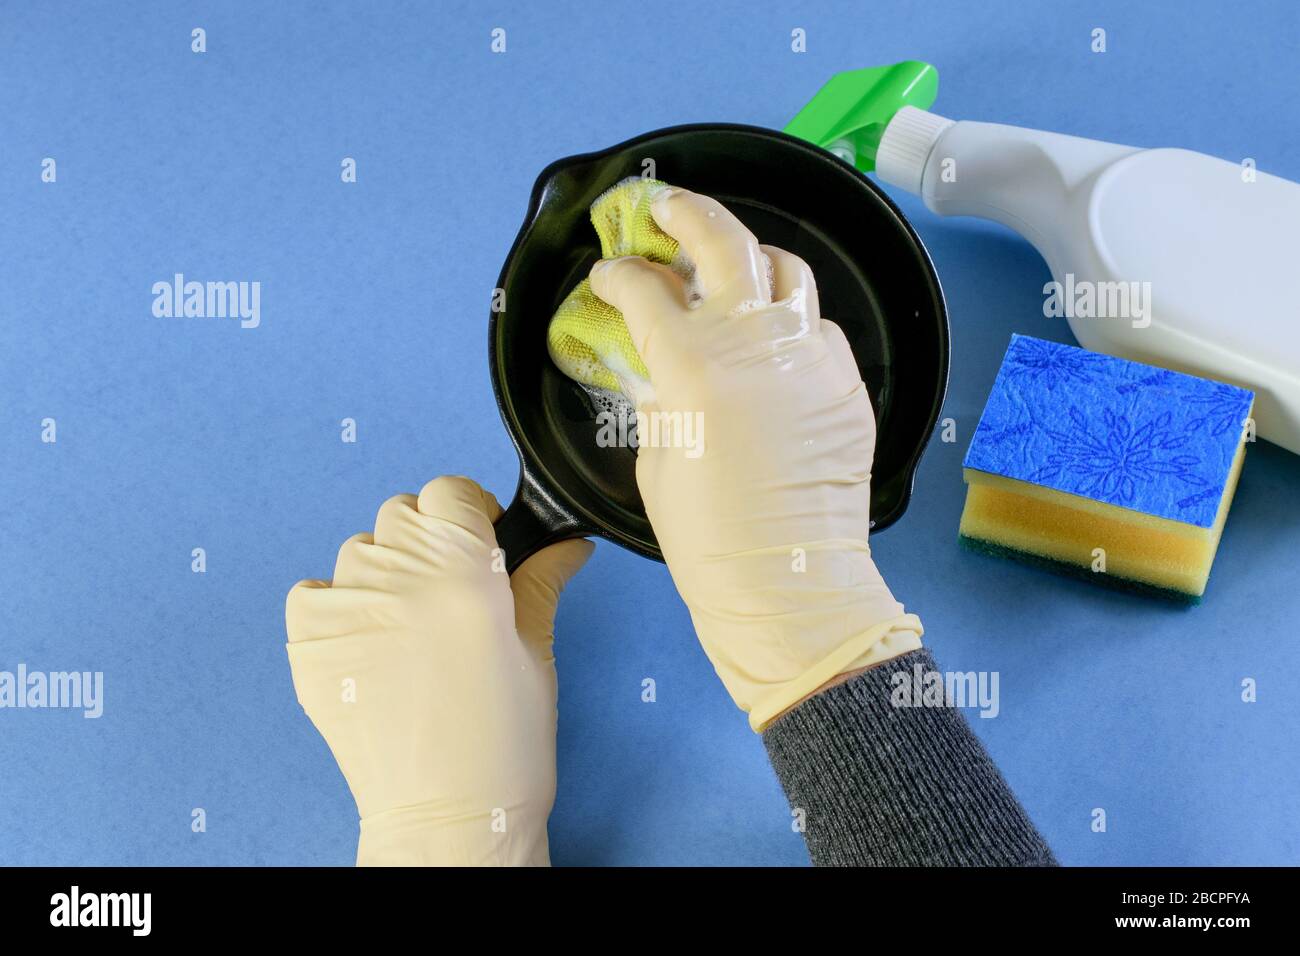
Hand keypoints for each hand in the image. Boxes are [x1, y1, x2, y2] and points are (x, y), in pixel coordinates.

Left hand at [284, 476, 592, 864]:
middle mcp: (399, 577)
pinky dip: (339, 605)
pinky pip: (315, 590)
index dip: (468, 510)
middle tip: (449, 591)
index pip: (449, 491)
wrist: (446, 815)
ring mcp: (346, 607)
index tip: (479, 537)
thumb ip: (542, 582)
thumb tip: (567, 544)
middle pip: (403, 513)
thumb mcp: (536, 651)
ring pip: (360, 549)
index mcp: (465, 571)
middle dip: (428, 539)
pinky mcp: (308, 640)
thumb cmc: (503, 743)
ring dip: (384, 571)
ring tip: (409, 626)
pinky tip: (370, 643)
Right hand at [589, 188, 921, 730]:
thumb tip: (656, 360)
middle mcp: (755, 343)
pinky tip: (771, 341)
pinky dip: (788, 320)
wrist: (790, 584)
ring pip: (785, 268)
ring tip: (728, 264)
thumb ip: (657, 393)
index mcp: (693, 365)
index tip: (607, 274)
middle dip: (686, 210)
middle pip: (723, 239)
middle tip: (664, 206)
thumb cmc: (709, 539)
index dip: (617, 274)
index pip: (644, 289)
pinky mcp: (845, 380)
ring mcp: (810, 356)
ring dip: (750, 256)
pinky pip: (816, 325)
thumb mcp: (658, 458)